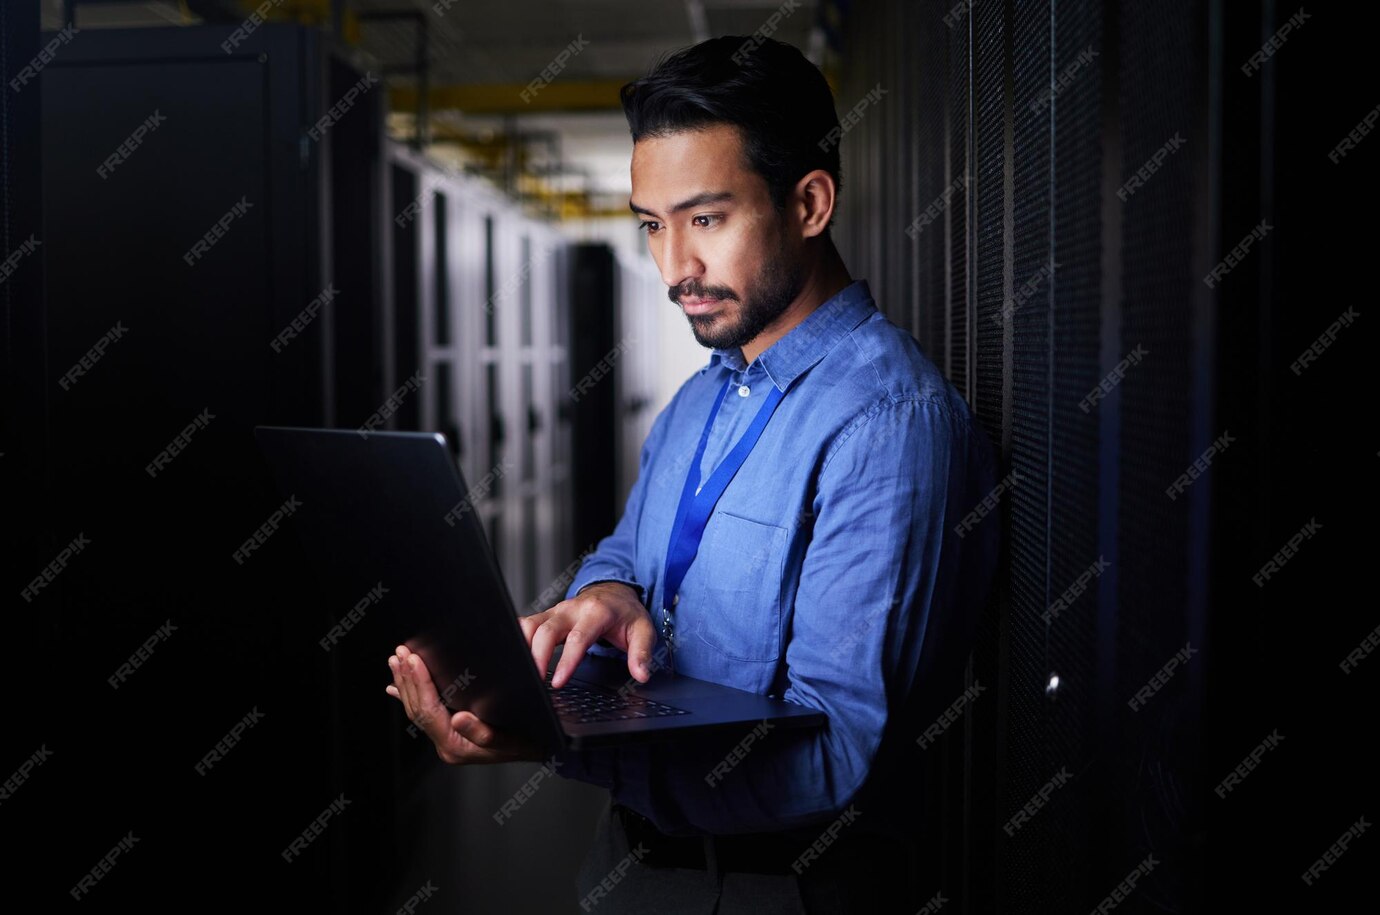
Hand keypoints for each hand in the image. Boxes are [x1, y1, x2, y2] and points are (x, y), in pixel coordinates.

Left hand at [385, 644, 542, 763]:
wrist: (538, 748)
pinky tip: (398, 686)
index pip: (429, 711)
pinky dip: (410, 694)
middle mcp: (446, 744)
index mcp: (455, 747)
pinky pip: (425, 711)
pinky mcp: (448, 731)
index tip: (413, 659)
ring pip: (417, 708)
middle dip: (407, 678)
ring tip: (397, 660)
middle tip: (400, 653)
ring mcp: (445, 738)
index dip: (420, 683)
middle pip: (417, 708)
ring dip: (406, 682)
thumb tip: (458, 718)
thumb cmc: (528, 742)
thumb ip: (483, 733)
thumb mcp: (511, 740)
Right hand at [518, 581, 655, 687]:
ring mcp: (557, 611)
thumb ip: (642, 653)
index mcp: (596, 612)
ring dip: (523, 646)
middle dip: (537, 656)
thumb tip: (642, 674)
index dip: (566, 661)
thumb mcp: (643, 630)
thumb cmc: (626, 613)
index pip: (578, 638)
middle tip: (535, 681)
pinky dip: (517, 637)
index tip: (557, 682)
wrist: (615, 592)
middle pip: (547, 630)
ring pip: (531, 624)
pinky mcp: (547, 615)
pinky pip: (526, 623)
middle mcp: (572, 609)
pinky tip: (514, 654)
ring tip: (521, 671)